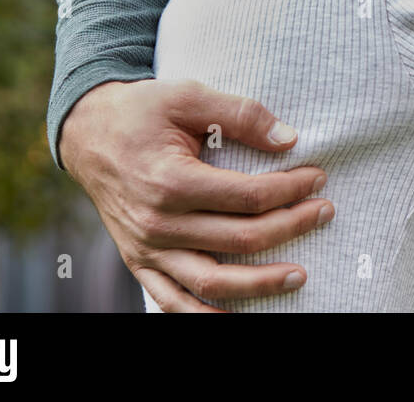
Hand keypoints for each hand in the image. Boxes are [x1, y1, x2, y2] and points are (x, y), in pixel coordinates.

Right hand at [58, 78, 332, 311]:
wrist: (88, 134)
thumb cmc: (142, 111)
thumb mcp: (189, 96)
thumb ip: (241, 115)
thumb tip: (289, 139)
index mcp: (171, 182)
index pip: (248, 197)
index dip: (290, 189)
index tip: (318, 178)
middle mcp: (158, 224)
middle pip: (240, 239)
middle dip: (291, 227)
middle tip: (324, 212)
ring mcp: (147, 249)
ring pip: (213, 281)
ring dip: (261, 283)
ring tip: (300, 274)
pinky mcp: (139, 262)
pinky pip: (172, 303)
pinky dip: (206, 316)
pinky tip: (240, 314)